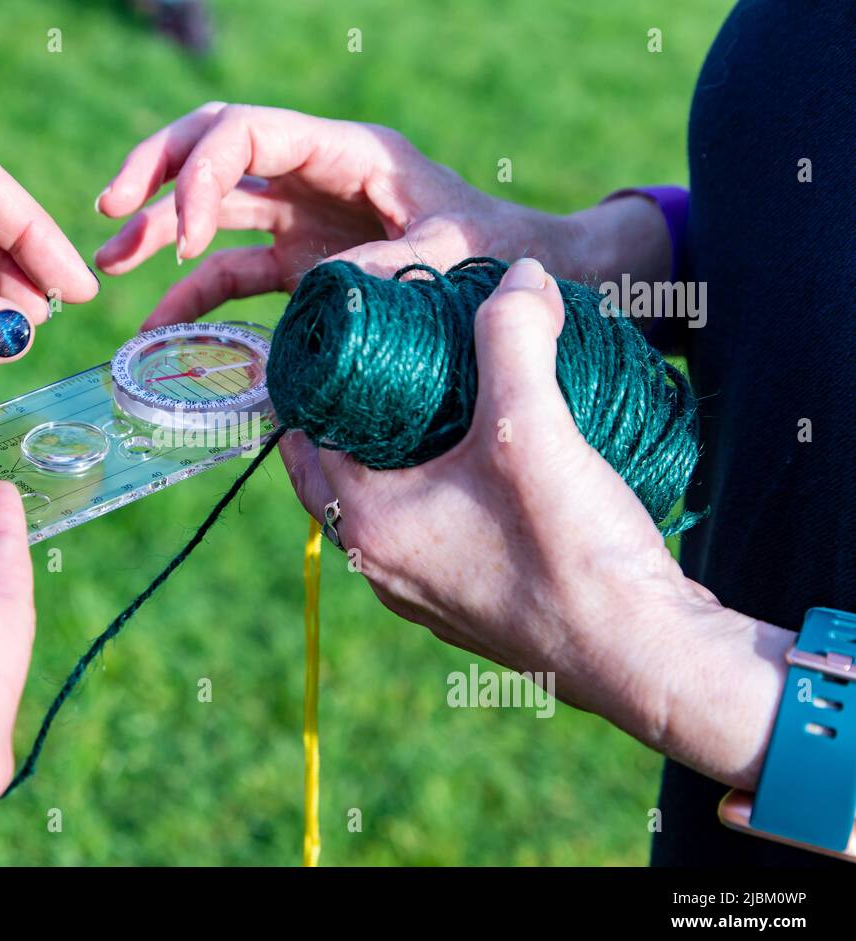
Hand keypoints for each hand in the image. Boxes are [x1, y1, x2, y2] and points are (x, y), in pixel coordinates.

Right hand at [93, 103, 667, 327]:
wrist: (529, 282)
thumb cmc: (498, 255)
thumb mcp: (449, 258)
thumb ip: (387, 268)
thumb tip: (319, 293)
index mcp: (348, 153)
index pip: (250, 132)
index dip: (202, 172)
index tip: (181, 234)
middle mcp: (317, 174)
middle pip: (215, 145)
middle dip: (157, 170)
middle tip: (110, 207)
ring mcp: (306, 217)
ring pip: (214, 205)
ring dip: (158, 227)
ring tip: (109, 261)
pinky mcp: (304, 262)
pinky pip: (235, 268)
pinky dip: (195, 291)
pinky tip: (160, 321)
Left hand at [280, 258, 792, 789]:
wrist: (643, 654)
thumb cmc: (571, 550)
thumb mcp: (531, 425)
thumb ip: (512, 337)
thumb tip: (515, 277)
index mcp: (370, 524)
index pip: (306, 438)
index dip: (316, 384)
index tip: (338, 340)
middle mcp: (383, 567)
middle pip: (339, 472)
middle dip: (352, 418)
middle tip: (382, 363)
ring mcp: (425, 594)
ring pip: (387, 506)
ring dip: (397, 457)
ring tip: (432, 404)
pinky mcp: (470, 606)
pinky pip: (431, 535)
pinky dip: (437, 493)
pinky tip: (482, 465)